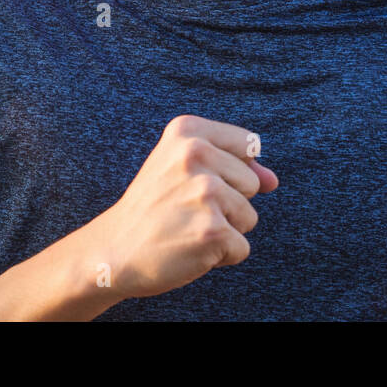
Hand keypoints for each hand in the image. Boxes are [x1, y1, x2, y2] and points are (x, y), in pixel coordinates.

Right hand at [88, 114, 277, 300]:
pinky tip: (188, 248)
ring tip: (186, 227)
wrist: (113, 251)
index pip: (249, 144)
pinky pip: (241, 247)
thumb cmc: (154, 207)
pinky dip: (220, 255)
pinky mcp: (212, 229)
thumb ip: (234, 165)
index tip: (196, 181)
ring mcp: (205, 192)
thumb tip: (273, 180)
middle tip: (185, 209)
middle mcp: (195, 154)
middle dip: (228, 203)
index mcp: (187, 130)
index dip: (233, 170)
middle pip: (252, 183)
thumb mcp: (183, 169)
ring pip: (249, 216)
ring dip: (224, 229)